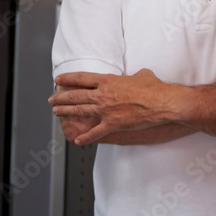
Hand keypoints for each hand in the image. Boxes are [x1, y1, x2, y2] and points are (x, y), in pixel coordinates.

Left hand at [49, 69, 171, 144]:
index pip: (81, 78)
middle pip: (75, 96)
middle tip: (52, 99)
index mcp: (108, 81)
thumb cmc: (154, 88)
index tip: (59, 80)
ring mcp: (106, 110)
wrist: (162, 103)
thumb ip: (134, 75)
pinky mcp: (112, 124)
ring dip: (65, 112)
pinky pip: (95, 132)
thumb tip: (138, 75)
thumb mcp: (142, 75)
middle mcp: (102, 95)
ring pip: (79, 111)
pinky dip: (86, 137)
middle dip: (60, 98)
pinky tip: (79, 140)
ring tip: (56, 113)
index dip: (67, 79)